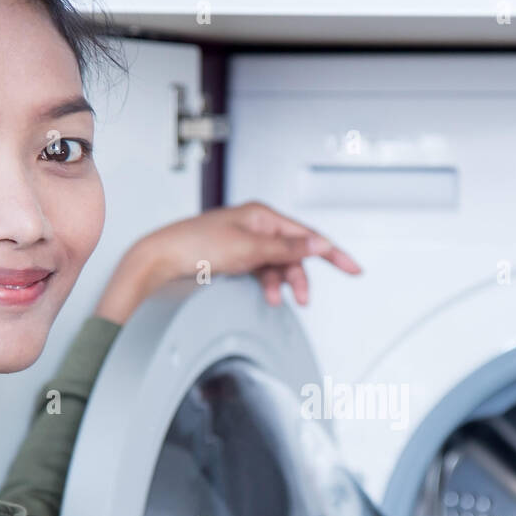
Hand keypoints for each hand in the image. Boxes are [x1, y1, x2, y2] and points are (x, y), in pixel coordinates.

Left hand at [94, 201, 360, 322]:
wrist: (161, 260)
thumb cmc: (196, 246)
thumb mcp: (249, 248)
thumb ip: (287, 248)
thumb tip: (319, 245)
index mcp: (262, 215)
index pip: (308, 235)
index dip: (333, 253)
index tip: (354, 269)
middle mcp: (256, 226)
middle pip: (294, 253)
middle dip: (299, 276)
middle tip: (302, 299)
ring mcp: (245, 242)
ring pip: (278, 266)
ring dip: (281, 283)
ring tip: (277, 300)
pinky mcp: (235, 257)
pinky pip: (262, 271)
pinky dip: (267, 284)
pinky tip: (266, 296)